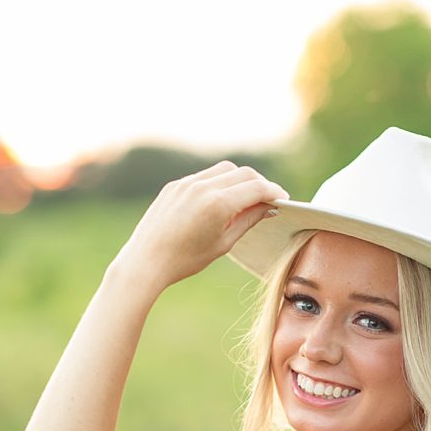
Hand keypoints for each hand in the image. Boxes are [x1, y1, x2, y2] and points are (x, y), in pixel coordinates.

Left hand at [114, 162, 288, 291]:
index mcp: (218, 204)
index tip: (283, 199)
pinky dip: (221, 182)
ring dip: (241, 179)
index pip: (257, 188)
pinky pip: (205, 176)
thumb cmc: (186, 259)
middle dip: (260, 183)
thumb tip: (268, 207)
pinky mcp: (175, 185)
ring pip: (225, 169)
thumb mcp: (224, 242)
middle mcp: (202, 187)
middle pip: (244, 173)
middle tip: (269, 199)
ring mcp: (186, 183)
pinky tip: (223, 199)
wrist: (146, 260)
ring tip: (246, 197)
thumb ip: (248, 220)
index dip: (274, 192)